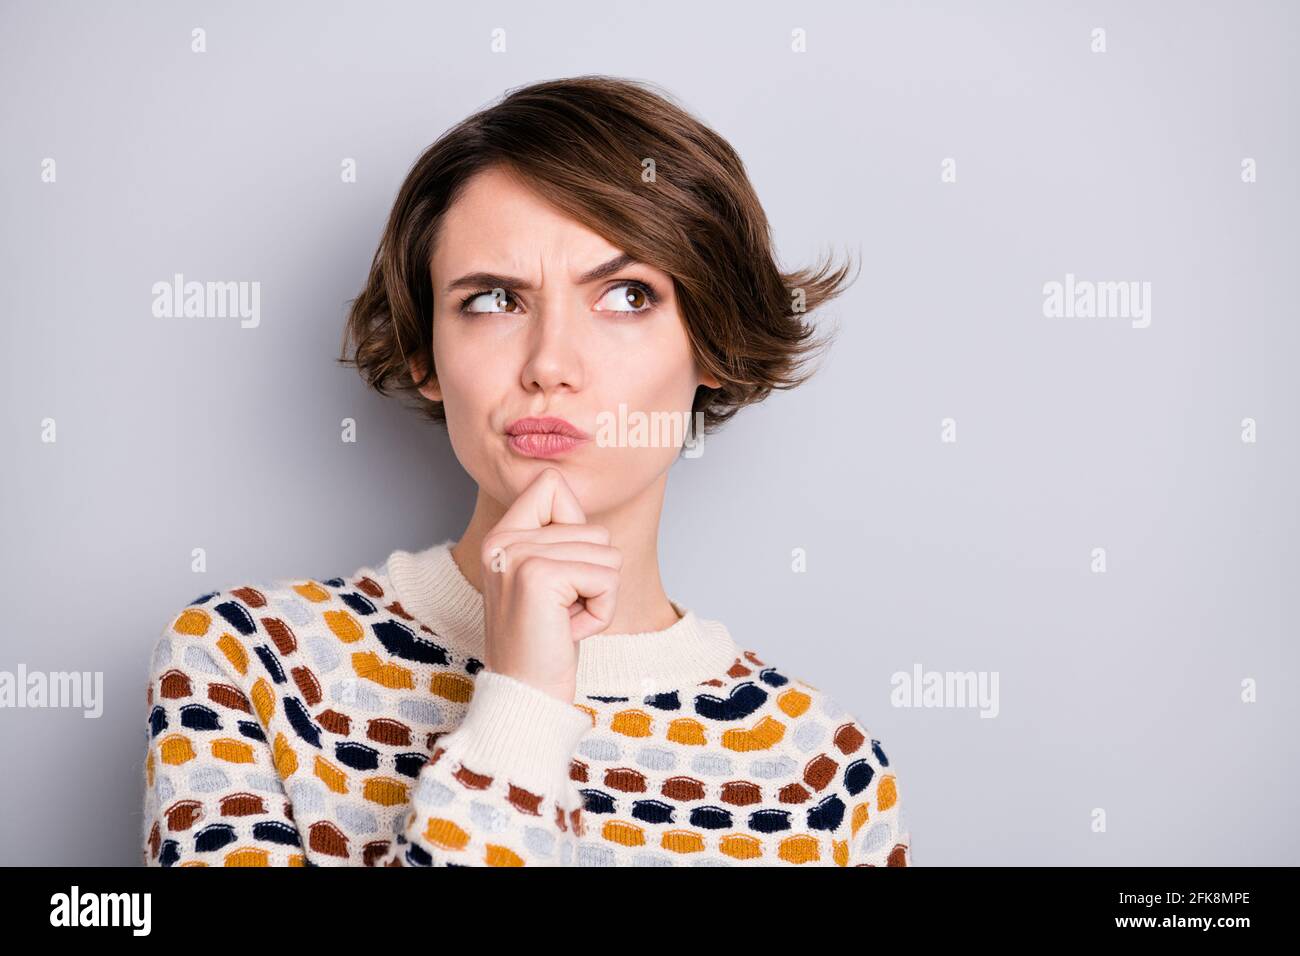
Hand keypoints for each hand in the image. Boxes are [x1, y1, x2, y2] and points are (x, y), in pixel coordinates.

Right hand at [478, 467, 622, 703]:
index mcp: (502, 536)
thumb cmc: (544, 642)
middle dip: (595, 576)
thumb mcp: (546, 581)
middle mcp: (503, 539)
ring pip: (607, 553)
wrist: (525, 696)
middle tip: (561, 610)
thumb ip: (557, 539)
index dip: (576, 525)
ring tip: (564, 620)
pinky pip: (608, 578)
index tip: (560, 575)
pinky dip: (601, 611)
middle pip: (594, 528)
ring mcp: (517, 555)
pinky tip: (569, 630)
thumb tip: (570, 489)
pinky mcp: (538, 576)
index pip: (551, 483)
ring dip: (599, 595)